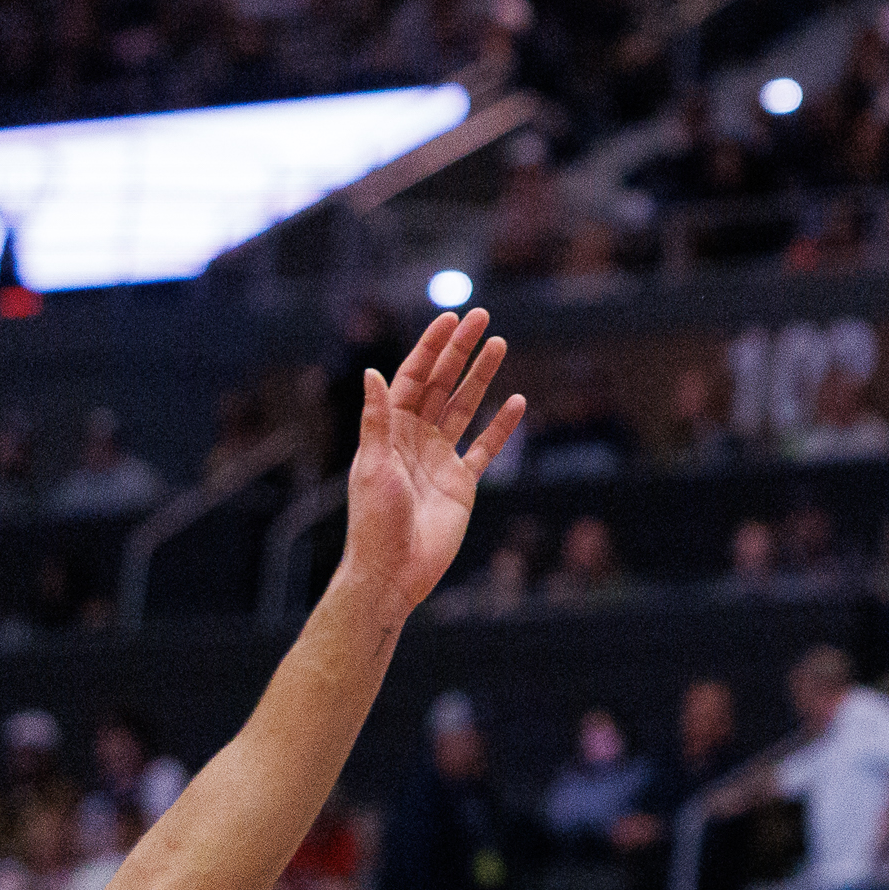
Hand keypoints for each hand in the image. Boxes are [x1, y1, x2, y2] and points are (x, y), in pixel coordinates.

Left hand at [335, 309, 524, 622]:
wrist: (394, 572)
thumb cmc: (374, 521)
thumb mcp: (373, 465)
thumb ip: (377, 420)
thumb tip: (372, 372)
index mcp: (390, 430)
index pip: (413, 377)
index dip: (431, 348)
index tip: (451, 319)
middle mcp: (415, 438)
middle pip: (441, 384)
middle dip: (460, 351)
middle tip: (482, 318)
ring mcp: (440, 459)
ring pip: (464, 408)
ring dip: (481, 378)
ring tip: (500, 345)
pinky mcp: (461, 484)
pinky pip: (485, 449)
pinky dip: (500, 428)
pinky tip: (516, 402)